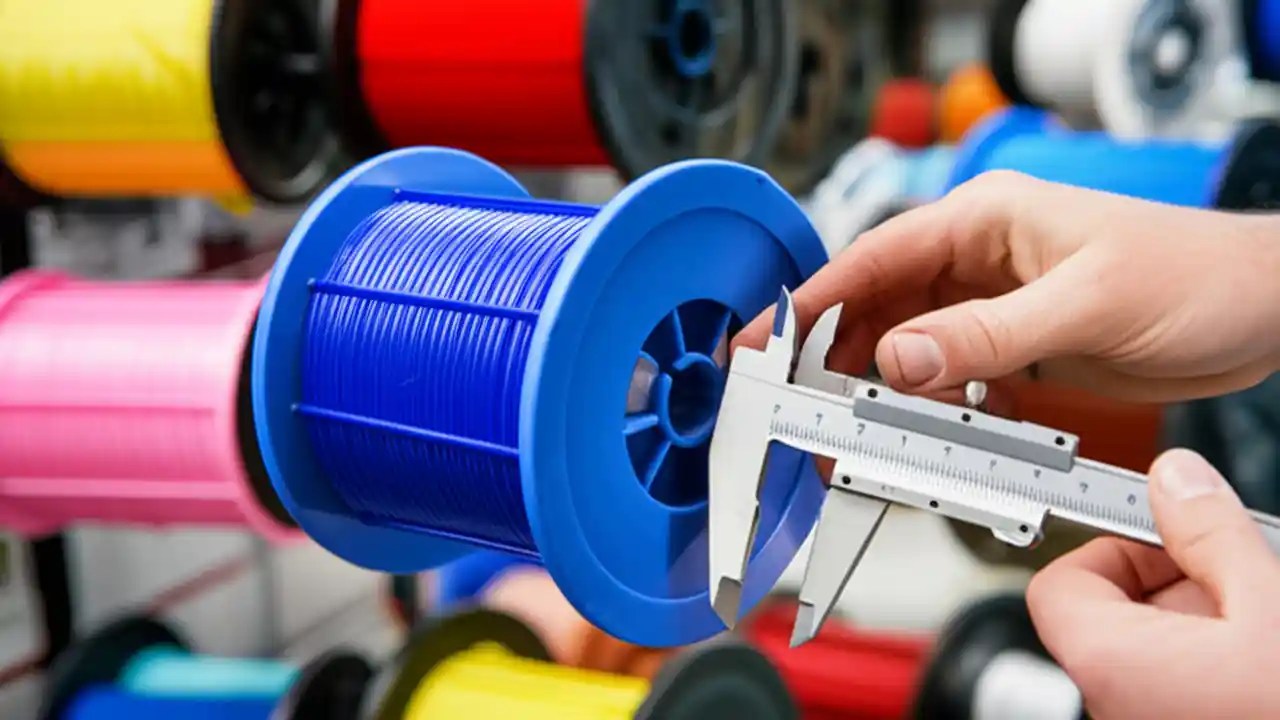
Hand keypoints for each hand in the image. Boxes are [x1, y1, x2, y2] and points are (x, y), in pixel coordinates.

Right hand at [736, 171, 1279, 401]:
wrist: (1262, 311)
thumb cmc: (1194, 276)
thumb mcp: (1087, 304)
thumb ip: (987, 333)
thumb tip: (900, 358)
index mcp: (984, 220)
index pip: (873, 259)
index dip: (809, 301)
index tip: (763, 338)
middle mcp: (978, 259)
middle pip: (877, 309)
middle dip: (833, 358)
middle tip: (796, 405)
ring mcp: (994, 305)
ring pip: (908, 349)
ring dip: (879, 392)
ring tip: (848, 432)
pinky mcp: (1015, 347)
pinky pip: (952, 380)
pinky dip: (931, 409)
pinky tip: (924, 434)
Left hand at [1027, 449, 1279, 718]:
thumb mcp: (1272, 604)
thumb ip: (1212, 535)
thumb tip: (1175, 481)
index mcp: (1110, 665)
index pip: (1060, 586)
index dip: (1112, 548)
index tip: (1172, 535)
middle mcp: (1116, 709)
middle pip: (1120, 619)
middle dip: (1185, 586)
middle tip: (1250, 576)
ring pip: (1165, 657)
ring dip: (1217, 626)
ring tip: (1270, 623)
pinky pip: (1191, 690)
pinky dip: (1227, 663)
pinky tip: (1271, 661)